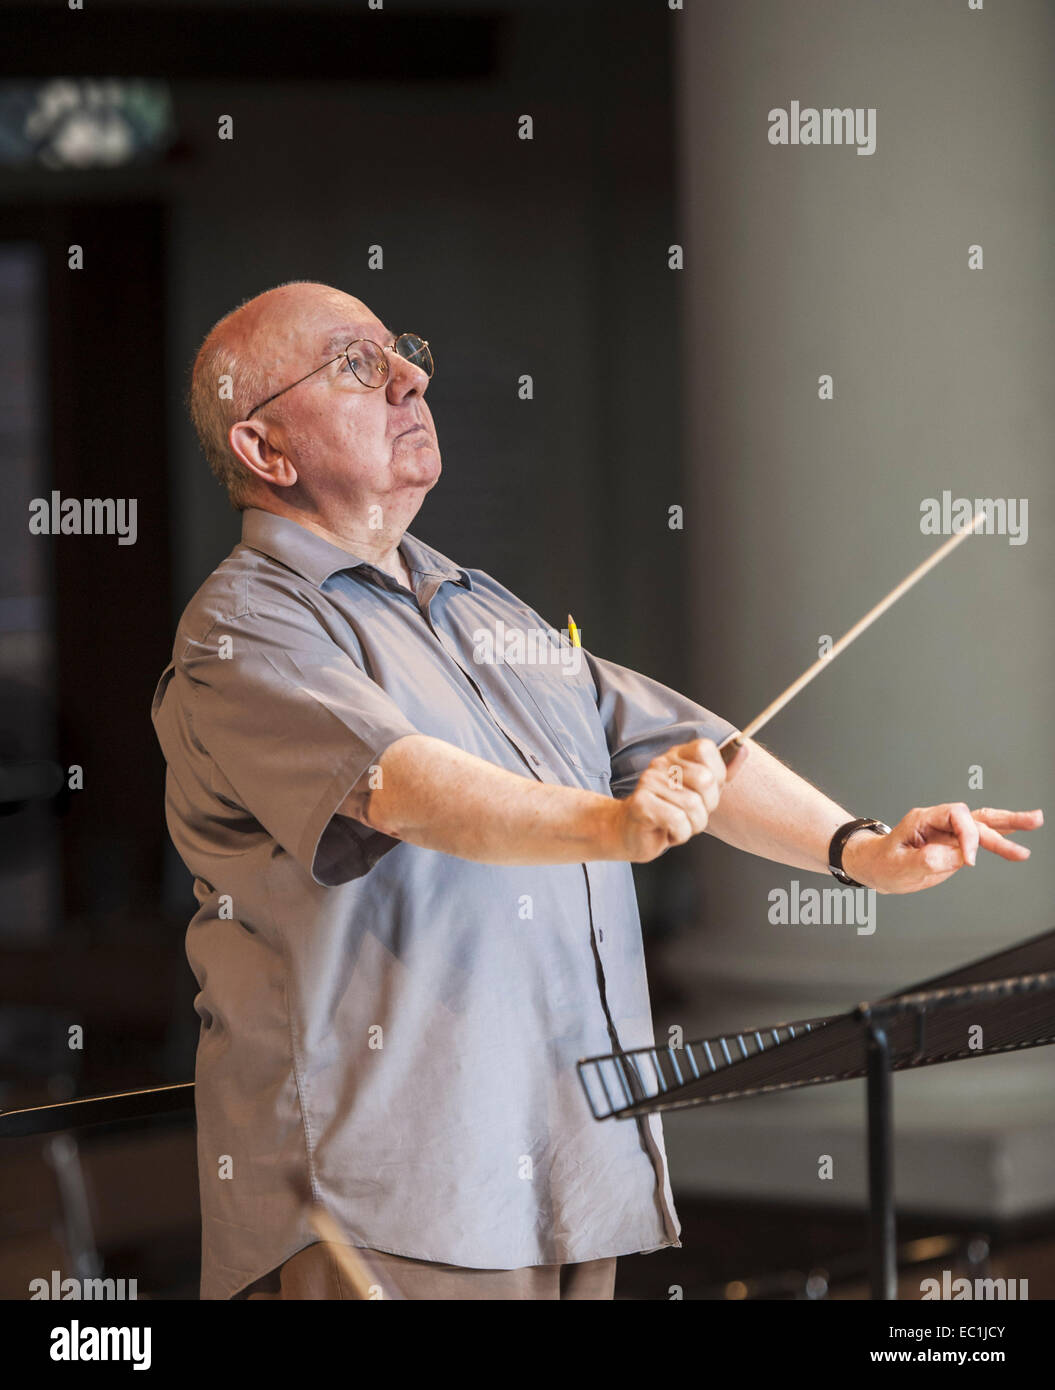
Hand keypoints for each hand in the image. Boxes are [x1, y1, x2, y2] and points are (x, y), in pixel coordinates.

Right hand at [613, 737, 748, 862]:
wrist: (630, 832)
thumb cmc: (669, 811)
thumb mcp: (701, 791)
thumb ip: (723, 772)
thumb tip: (744, 748)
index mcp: (677, 755)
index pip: (706, 749)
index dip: (716, 775)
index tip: (705, 792)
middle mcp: (661, 763)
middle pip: (705, 780)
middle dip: (706, 806)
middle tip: (691, 813)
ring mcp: (649, 782)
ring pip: (693, 806)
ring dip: (693, 825)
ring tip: (679, 824)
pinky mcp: (641, 804)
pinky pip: (677, 820)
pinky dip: (680, 834)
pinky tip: (668, 831)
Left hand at [843, 803, 1043, 894]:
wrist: (874, 866)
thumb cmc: (881, 863)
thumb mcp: (898, 866)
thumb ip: (926, 860)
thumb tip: (956, 856)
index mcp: (923, 820)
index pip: (956, 817)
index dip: (968, 836)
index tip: (968, 860)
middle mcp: (938, 822)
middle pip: (975, 816)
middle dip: (1004, 820)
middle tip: (1033, 820)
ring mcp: (946, 833)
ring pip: (981, 824)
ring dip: (1008, 826)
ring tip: (1035, 821)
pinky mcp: (952, 846)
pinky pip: (978, 838)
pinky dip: (998, 836)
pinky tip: (1016, 836)